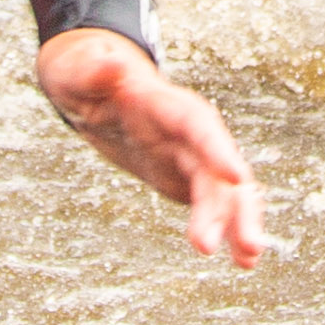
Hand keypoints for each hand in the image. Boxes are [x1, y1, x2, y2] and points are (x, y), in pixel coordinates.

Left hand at [34, 27, 269, 267]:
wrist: (93, 85)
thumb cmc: (82, 74)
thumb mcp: (77, 70)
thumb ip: (93, 69)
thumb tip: (109, 62)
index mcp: (168, 104)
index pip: (198, 126)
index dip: (217, 149)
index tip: (235, 177)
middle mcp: (191, 131)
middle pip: (220, 168)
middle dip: (234, 206)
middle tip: (246, 246)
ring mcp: (193, 156)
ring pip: (224, 191)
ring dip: (237, 224)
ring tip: (247, 262)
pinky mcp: (188, 178)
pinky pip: (215, 206)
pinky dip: (228, 230)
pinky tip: (242, 261)